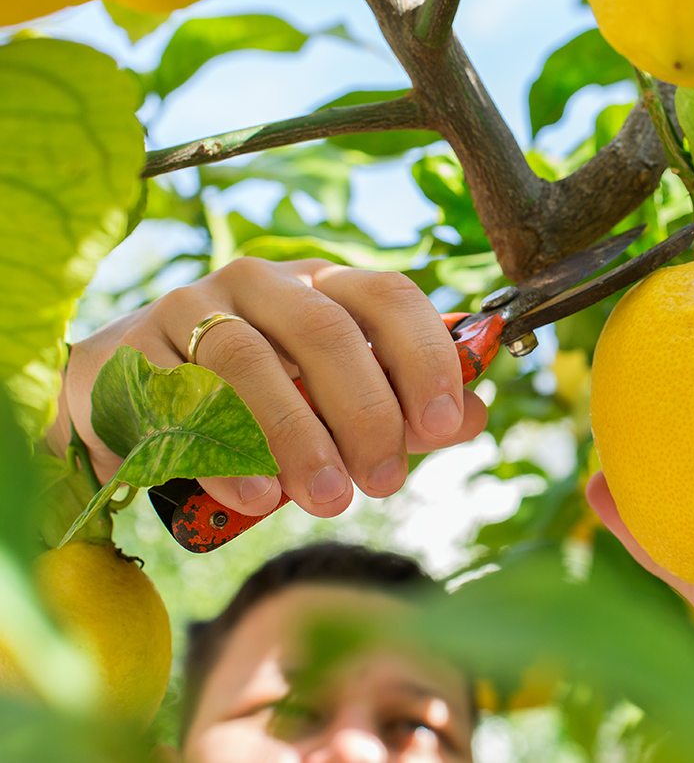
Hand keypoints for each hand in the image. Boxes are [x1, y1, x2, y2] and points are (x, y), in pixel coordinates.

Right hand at [48, 257, 487, 517]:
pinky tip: (259, 497)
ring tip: (329, 498)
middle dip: (366, 411)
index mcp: (320, 285)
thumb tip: (476, 416)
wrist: (129, 396)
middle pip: (325, 330)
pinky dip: (226, 454)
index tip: (445, 424)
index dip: (425, 356)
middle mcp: (258, 283)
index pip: (388, 295)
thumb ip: (400, 405)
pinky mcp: (131, 353)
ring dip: (298, 437)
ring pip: (251, 361)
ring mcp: (188, 309)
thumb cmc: (254, 395)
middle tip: (386, 481)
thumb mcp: (332, 397)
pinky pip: (181, 399)